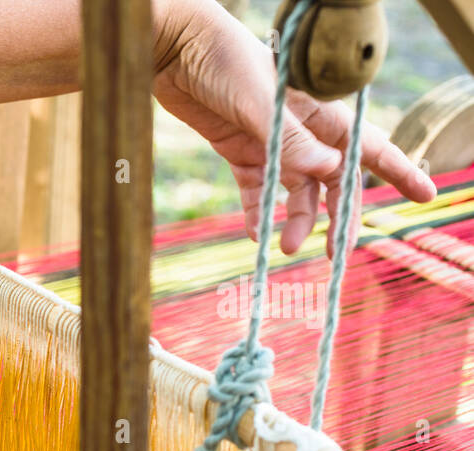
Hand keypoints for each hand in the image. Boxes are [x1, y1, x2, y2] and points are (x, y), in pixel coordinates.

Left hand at [152, 0, 435, 257]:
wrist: (175, 48)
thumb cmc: (224, 60)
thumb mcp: (259, 100)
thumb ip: (290, 139)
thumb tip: (329, 171)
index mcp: (321, 109)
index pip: (369, 144)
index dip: (399, 171)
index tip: (424, 195)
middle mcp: (302, 128)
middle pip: (333, 179)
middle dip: (340, 216)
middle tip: (339, 253)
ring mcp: (271, 141)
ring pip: (295, 190)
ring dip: (295, 220)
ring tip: (286, 248)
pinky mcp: (240, 149)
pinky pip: (256, 190)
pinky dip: (257, 213)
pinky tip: (256, 235)